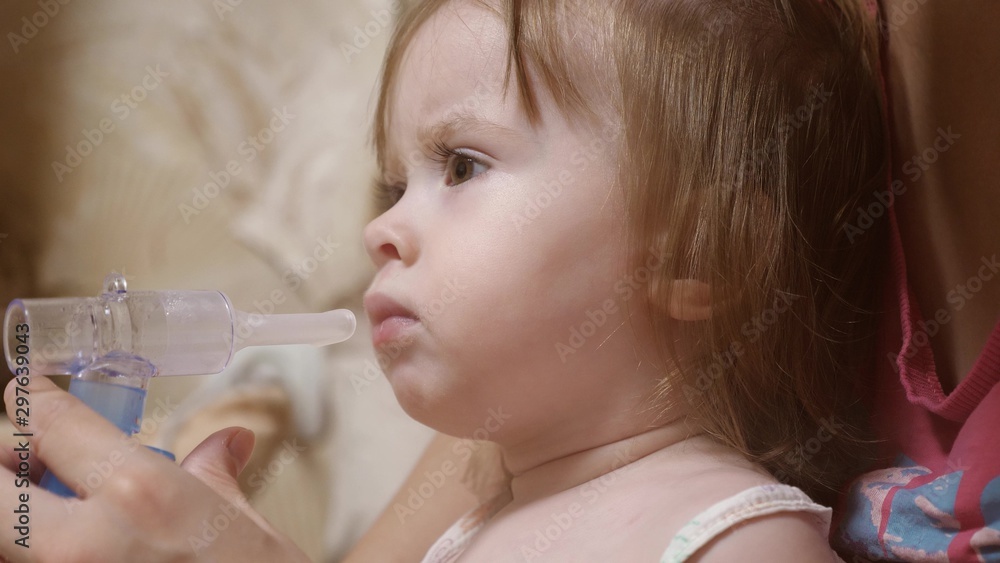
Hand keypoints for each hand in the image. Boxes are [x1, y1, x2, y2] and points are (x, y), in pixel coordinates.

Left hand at [0, 376, 309, 562]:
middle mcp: (83, 544)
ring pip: (3, 537)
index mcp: (138, 495)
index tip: (28, 390)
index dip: (30, 397)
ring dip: (14, 513)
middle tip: (30, 459)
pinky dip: (39, 547)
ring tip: (57, 503)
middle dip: (4, 465)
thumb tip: (227, 444)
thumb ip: (214, 472)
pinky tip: (83, 542)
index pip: (50, 423)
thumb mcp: (242, 519)